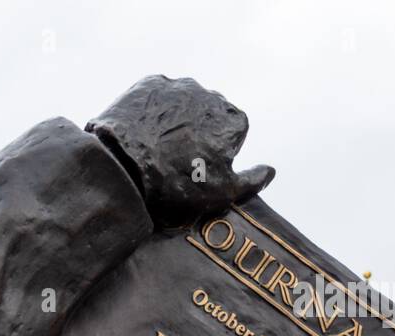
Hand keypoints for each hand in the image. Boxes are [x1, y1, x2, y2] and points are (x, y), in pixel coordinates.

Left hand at [86, 75, 274, 227]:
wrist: (124, 165)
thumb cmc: (177, 182)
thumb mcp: (222, 192)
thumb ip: (252, 181)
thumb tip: (270, 171)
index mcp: (234, 119)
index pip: (233, 135)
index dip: (216, 154)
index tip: (197, 169)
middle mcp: (211, 95)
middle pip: (208, 116)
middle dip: (197, 133)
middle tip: (174, 161)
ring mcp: (179, 87)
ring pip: (182, 105)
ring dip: (174, 120)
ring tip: (154, 147)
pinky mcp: (149, 84)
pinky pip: (155, 98)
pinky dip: (150, 112)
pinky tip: (139, 132)